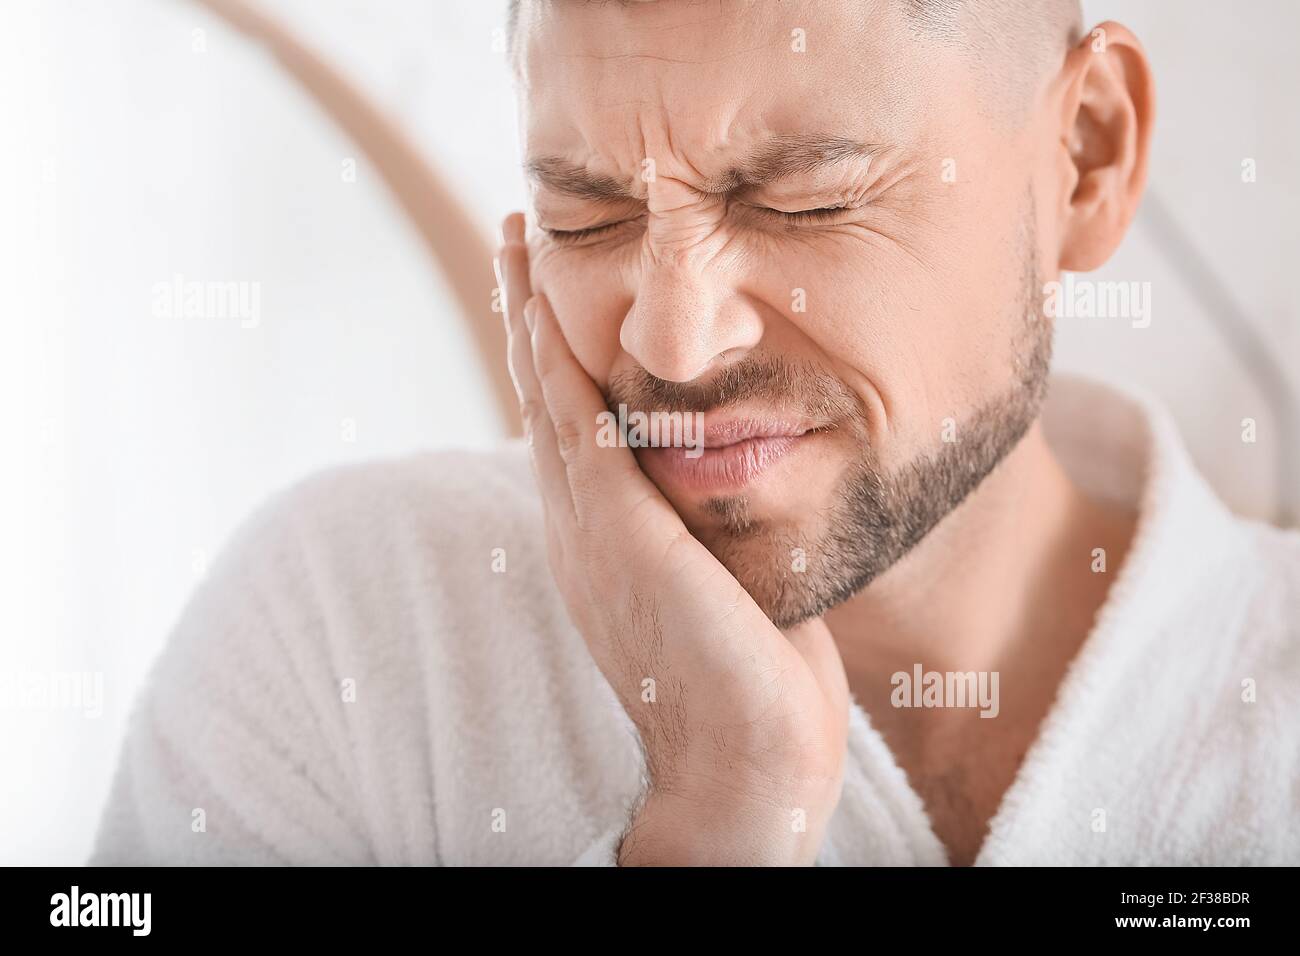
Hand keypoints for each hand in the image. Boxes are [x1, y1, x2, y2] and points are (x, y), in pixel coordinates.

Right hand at [494, 212, 849, 864]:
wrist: (745, 771)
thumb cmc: (753, 687)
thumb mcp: (726, 589)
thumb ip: (714, 534)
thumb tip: (737, 489)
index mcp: (605, 545)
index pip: (570, 432)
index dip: (552, 358)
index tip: (548, 294)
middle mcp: (580, 531)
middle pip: (541, 398)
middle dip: (526, 315)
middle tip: (512, 236)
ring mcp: (589, 532)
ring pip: (545, 397)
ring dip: (528, 314)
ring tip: (514, 239)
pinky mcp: (615, 534)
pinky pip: (571, 424)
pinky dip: (551, 359)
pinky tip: (541, 300)